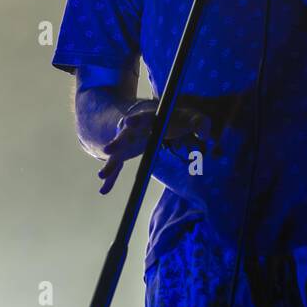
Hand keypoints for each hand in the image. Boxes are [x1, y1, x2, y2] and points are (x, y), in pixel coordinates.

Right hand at [97, 101, 213, 194]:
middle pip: (124, 136)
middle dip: (116, 143)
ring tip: (102, 177)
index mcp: (150, 117)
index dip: (135, 120)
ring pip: (118, 153)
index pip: (142, 118)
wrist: (159, 117)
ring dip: (111, 164)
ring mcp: (129, 141)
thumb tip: (205, 135)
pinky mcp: (126, 152)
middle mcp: (135, 129)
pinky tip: (104, 190)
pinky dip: (113, 176)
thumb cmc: (177, 118)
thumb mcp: (192, 117)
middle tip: (108, 150)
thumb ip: (200, 123)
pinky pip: (118, 165)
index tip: (128, 123)